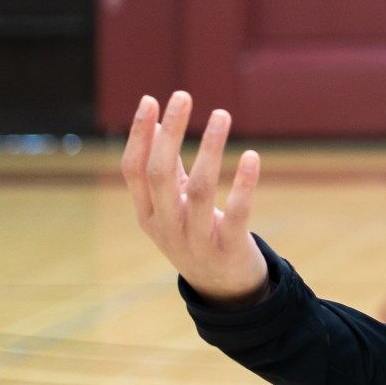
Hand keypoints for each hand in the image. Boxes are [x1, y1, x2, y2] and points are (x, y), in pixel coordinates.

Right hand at [120, 91, 268, 306]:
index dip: (139, 135)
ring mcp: (195, 239)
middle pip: (159, 174)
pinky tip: (251, 156)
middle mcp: (166, 226)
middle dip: (168, 133)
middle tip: (182, 95)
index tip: (150, 100)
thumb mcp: (174, 206)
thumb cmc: (195, 234)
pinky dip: (243, 184)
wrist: (222, 289)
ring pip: (198, 189)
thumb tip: (162, 120)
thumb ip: (168, 170)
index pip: (134, 170)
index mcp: (147, 214)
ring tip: (222, 114)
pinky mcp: (228, 247)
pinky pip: (235, 213)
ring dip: (209, 148)